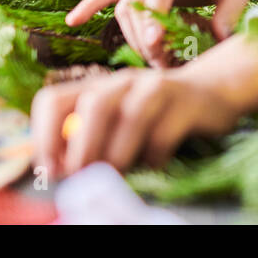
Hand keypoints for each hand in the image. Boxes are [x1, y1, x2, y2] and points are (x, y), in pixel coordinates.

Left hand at [32, 27, 257, 177]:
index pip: (54, 100)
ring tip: (116, 173)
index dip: (44, 135)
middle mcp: (123, 81)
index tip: (49, 169)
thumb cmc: (157, 116)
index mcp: (98, 86)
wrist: (213, 91)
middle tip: (81, 177)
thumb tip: (57, 173)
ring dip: (119, 153)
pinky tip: (155, 164)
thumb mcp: (119, 123)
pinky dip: (155, 157)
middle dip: (82, 147)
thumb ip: (90, 139)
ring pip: (131, 116)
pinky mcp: (186, 102)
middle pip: (93, 104)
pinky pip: (165, 133)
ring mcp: (158, 87)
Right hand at [65, 0, 257, 67]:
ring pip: (124, 4)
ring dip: (131, 34)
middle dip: (143, 34)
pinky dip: (92, 4)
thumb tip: (217, 39)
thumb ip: (228, 13)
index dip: (154, 14)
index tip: (156, 42)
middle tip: (160, 61)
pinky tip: (73, 20)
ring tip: (150, 58)